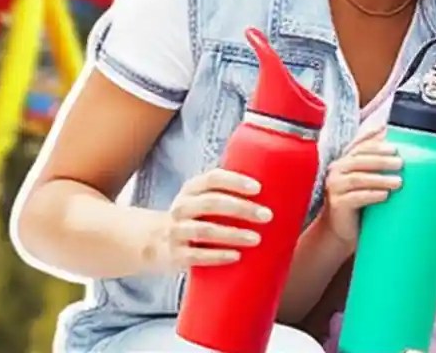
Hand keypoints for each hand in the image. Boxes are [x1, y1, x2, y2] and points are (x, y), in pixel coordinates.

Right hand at [153, 168, 269, 272]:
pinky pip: (196, 256)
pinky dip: (218, 256)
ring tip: (257, 238)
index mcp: (192, 189)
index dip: (235, 181)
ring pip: (205, 230)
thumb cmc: (195, 217)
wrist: (154, 241)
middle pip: (212, 203)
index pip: (212, 178)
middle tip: (267, 216)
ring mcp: (176, 231)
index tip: (258, 188)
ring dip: (233, 234)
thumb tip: (281, 190)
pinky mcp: (176, 255)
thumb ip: (231, 193)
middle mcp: (182, 207)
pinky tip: (237, 256)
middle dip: (242, 209)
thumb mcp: (204, 199)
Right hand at [320, 123, 402, 248]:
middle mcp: (336, 171)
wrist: (342, 229)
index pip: (360, 148)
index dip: (377, 147)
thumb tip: (395, 145)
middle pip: (359, 161)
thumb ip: (376, 163)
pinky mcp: (337, 204)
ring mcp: (335, 188)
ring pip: (358, 179)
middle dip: (381, 161)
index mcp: (345, 161)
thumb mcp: (367, 179)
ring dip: (379, 179)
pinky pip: (355, 198)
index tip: (395, 149)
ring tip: (398, 182)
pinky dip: (371, 195)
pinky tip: (385, 195)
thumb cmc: (359, 200)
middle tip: (400, 163)